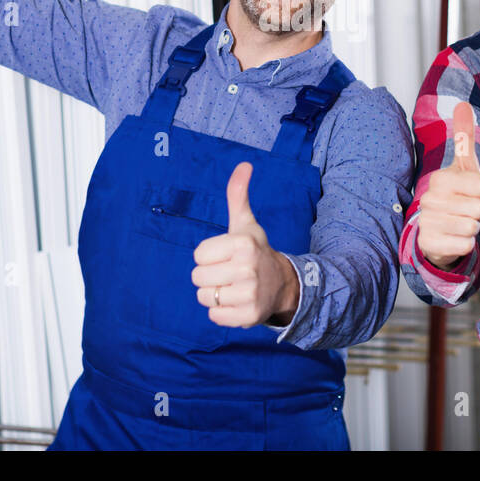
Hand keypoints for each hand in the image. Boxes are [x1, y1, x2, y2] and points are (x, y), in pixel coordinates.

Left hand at [191, 162, 299, 327]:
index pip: (198, 254)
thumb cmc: (255, 251)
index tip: (226, 255)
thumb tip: (244, 164)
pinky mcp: (249, 316)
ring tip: (232, 287)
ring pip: (204, 297)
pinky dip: (221, 312)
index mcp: (243, 243)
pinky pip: (214, 316)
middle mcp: (247, 268)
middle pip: (197, 277)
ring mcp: (249, 294)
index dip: (209, 255)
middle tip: (229, 273)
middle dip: (209, 276)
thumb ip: (238, 195)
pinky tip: (236, 302)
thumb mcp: (245, 223)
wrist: (282, 284)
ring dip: (214, 294)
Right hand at [415, 101, 479, 269]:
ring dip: (473, 229)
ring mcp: (426, 222)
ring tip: (461, 224)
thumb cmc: (456, 197)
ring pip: (473, 228)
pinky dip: (466, 245)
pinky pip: (465, 246)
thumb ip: (464, 137)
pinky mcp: (429, 244)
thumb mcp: (464, 168)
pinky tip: (454, 239)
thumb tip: (462, 103)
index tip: (472, 193)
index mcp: (440, 178)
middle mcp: (429, 198)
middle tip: (468, 211)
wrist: (436, 231)